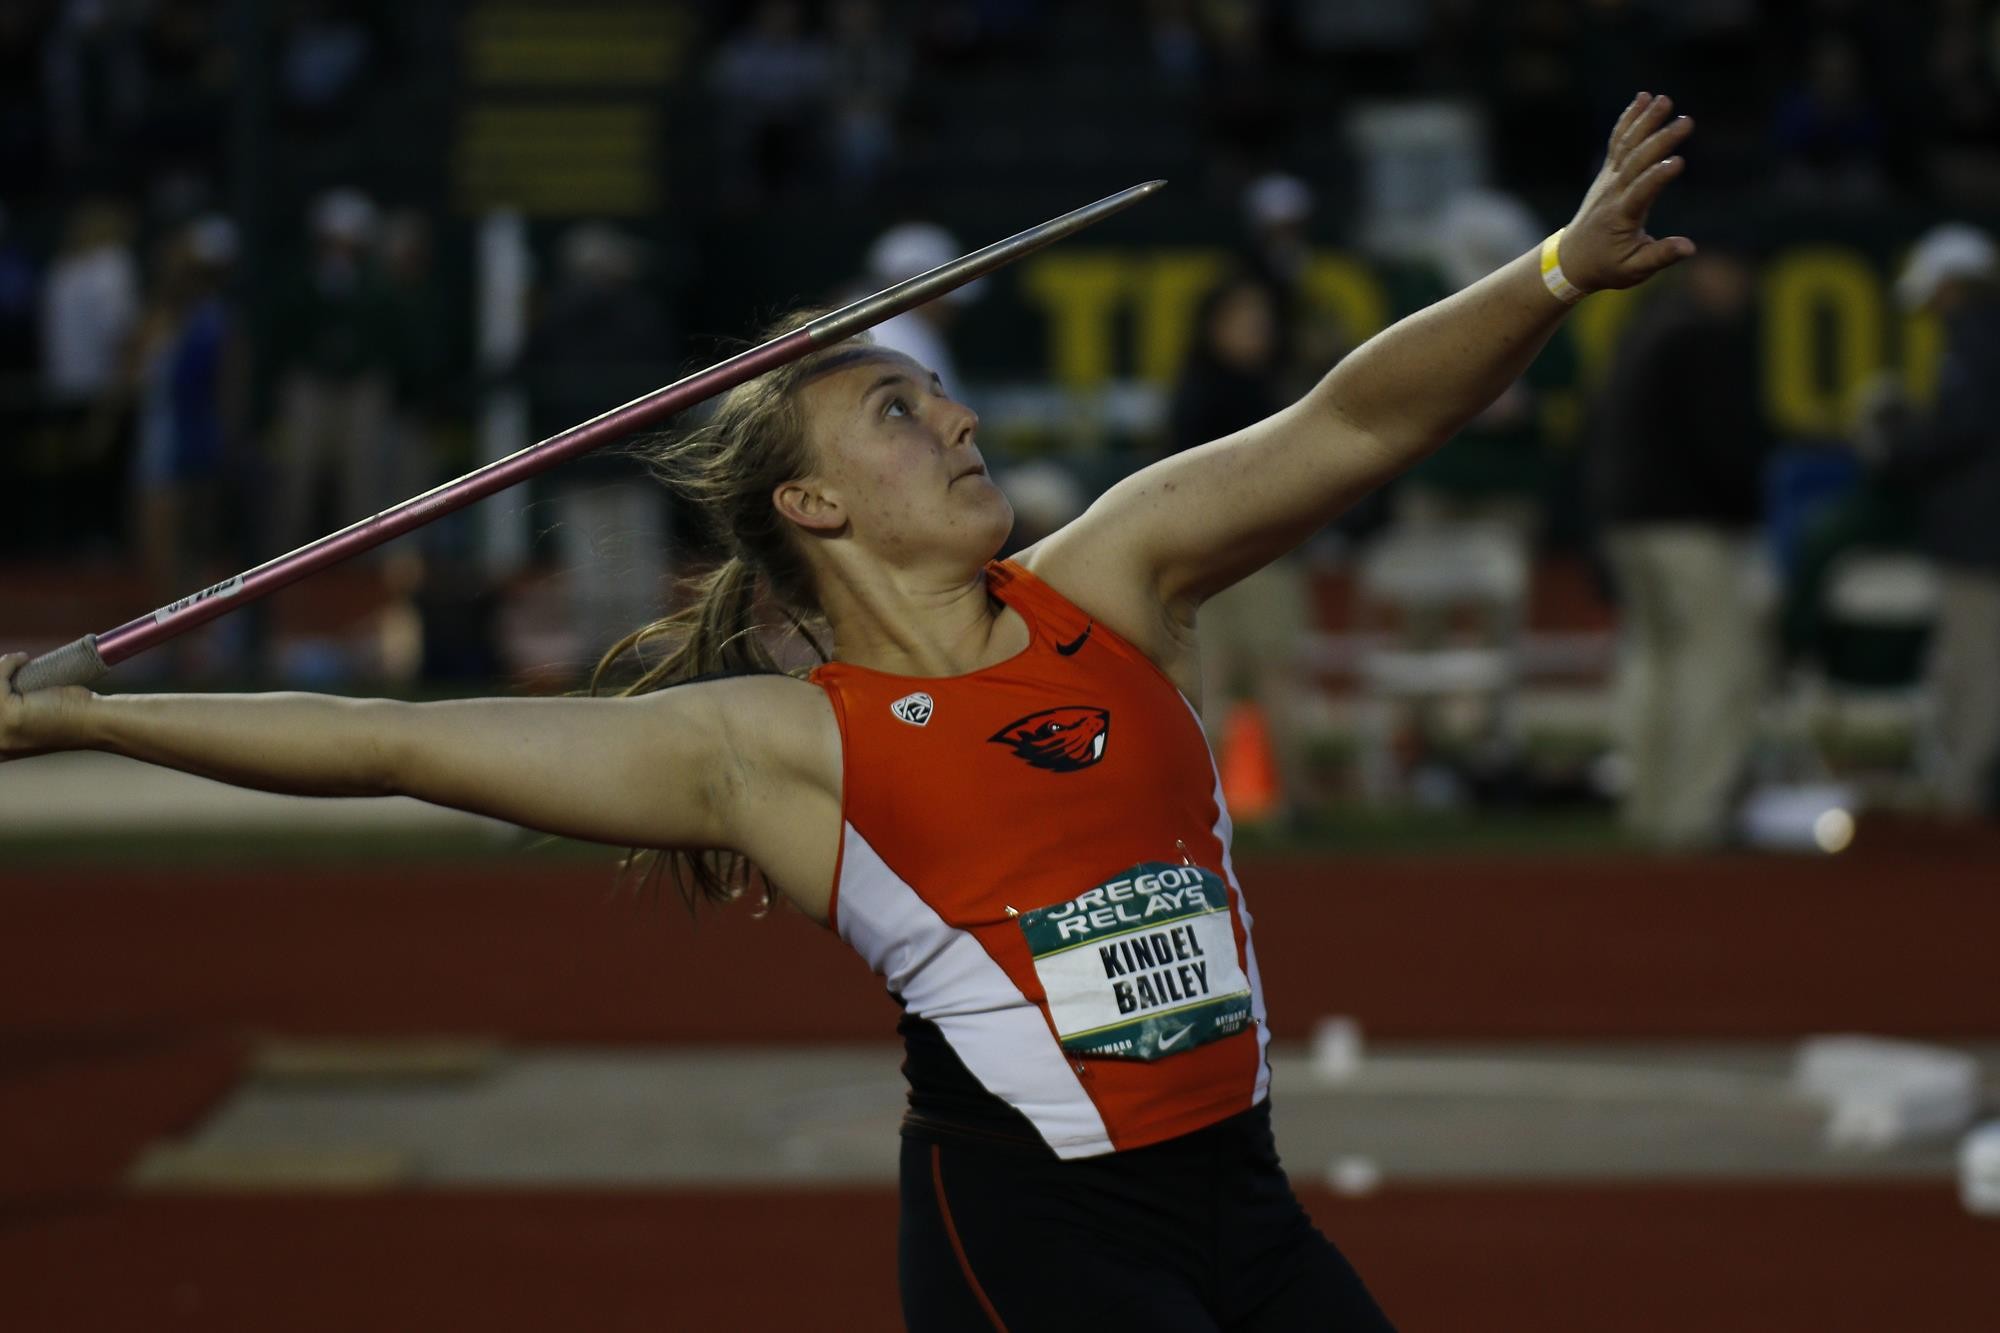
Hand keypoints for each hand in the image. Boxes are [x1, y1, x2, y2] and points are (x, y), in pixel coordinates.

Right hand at [1, 653, 92, 759]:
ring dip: (2, 668)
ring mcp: (1, 729)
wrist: (93, 721)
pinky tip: (22, 659)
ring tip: (20, 660)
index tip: (4, 676)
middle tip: (10, 664)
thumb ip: (18, 705)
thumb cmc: (72, 714)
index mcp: (3, 741)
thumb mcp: (35, 713)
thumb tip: (8, 681)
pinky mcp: (10, 715)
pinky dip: (7, 663)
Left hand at [1560, 92, 1696, 292]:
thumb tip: (1689, 247)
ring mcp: (1609, 178)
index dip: (1658, 177)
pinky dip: (1629, 119)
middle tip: (1686, 121)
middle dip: (1660, 140)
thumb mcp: (1634, 269)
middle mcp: (1613, 192)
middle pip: (1637, 161)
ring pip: (1627, 145)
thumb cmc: (1607, 266)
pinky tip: (1643, 98)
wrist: (1572, 258)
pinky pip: (1618, 141)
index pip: (1641, 192)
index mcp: (1622, 215)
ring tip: (1665, 100)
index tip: (1678, 161)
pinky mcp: (1608, 172)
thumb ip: (1660, 256)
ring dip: (1645, 121)